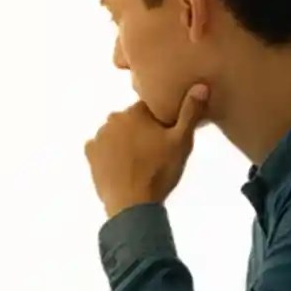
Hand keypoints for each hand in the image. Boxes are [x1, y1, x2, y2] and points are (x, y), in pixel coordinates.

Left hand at [84, 84, 209, 217]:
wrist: (131, 204)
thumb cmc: (159, 171)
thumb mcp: (182, 142)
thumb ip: (190, 112)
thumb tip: (200, 86)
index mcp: (135, 112)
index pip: (150, 108)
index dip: (160, 121)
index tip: (166, 136)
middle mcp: (113, 119)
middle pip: (131, 120)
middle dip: (141, 130)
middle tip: (154, 152)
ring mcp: (99, 137)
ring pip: (117, 133)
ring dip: (125, 142)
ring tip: (139, 163)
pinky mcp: (90, 154)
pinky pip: (102, 148)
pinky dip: (110, 154)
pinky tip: (122, 167)